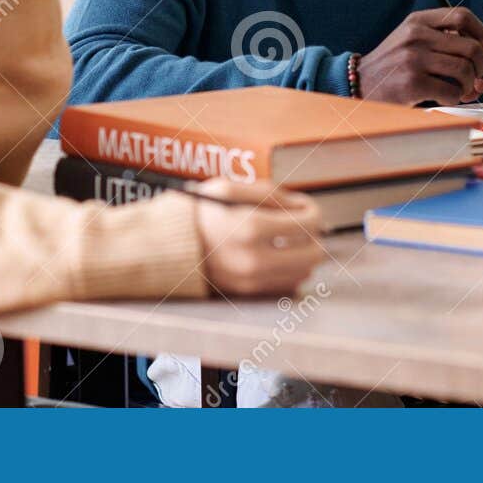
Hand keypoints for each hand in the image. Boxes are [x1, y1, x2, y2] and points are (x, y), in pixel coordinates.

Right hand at [192, 179, 323, 297]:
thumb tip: (301, 205)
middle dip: (314, 236)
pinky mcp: (248, 294)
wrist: (168, 246)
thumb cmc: (200, 213)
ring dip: (304, 253)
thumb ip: (270, 193)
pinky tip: (279, 256)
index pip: (309, 223)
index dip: (312, 210)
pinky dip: (291, 271)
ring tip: (289, 239)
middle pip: (314, 254)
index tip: (303, 206)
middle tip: (302, 224)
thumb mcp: (230, 188)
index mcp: (252, 228)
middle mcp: (255, 259)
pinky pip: (287, 286)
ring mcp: (252, 281)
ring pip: (304, 272)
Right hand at [358, 7, 482, 104]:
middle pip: (470, 47)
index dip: (479, 33)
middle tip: (474, 76)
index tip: (479, 48)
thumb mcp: (409, 36)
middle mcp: (416, 36)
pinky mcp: (412, 83)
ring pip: (464, 70)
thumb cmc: (391, 63)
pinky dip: (455, 98)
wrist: (360, 82)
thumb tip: (478, 45)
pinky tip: (445, 98)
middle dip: (479, 66)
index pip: (463, 15)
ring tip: (461, 89)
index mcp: (418, 20)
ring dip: (469, 85)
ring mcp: (413, 59)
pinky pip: (451, 91)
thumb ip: (438, 34)